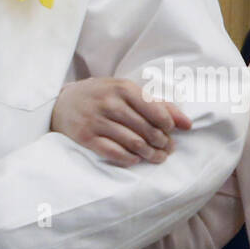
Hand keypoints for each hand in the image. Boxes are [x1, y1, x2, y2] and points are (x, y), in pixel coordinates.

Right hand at [51, 76, 191, 166]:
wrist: (62, 103)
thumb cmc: (102, 96)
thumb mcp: (126, 92)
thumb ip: (158, 104)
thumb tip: (187, 124)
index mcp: (123, 88)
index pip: (155, 110)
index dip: (168, 126)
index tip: (170, 132)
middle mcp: (110, 103)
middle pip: (146, 129)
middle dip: (162, 143)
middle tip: (167, 149)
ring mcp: (96, 120)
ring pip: (133, 143)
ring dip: (150, 154)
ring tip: (157, 157)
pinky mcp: (86, 137)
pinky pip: (114, 153)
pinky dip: (129, 159)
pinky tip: (135, 159)